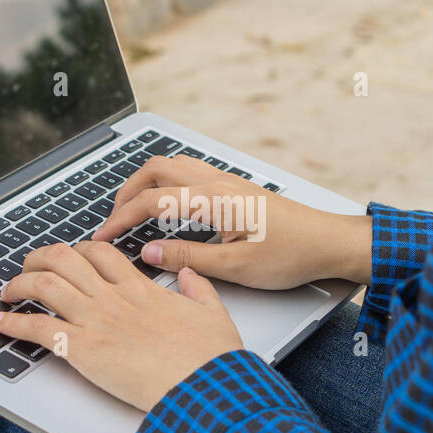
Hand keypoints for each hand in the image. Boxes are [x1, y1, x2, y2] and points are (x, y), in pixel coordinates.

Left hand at [0, 241, 243, 411]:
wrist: (204, 386)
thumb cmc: (211, 358)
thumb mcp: (213, 312)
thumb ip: (199, 288)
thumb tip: (189, 272)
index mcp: (141, 289)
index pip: (100, 254)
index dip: (78, 251)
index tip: (68, 259)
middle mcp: (113, 298)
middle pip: (64, 260)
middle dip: (39, 259)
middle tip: (28, 268)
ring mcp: (96, 321)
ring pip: (44, 285)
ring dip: (18, 285)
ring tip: (8, 292)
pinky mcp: (82, 350)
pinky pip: (36, 328)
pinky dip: (11, 323)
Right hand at [93, 155, 372, 288]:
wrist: (330, 242)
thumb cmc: (293, 254)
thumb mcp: (237, 268)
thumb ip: (189, 259)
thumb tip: (148, 253)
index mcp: (214, 199)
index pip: (152, 202)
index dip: (121, 220)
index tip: (102, 238)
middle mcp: (217, 182)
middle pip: (155, 170)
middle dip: (126, 193)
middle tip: (112, 221)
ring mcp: (227, 180)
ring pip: (172, 165)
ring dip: (145, 183)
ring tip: (132, 211)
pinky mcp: (235, 188)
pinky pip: (189, 172)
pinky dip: (166, 183)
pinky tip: (166, 207)